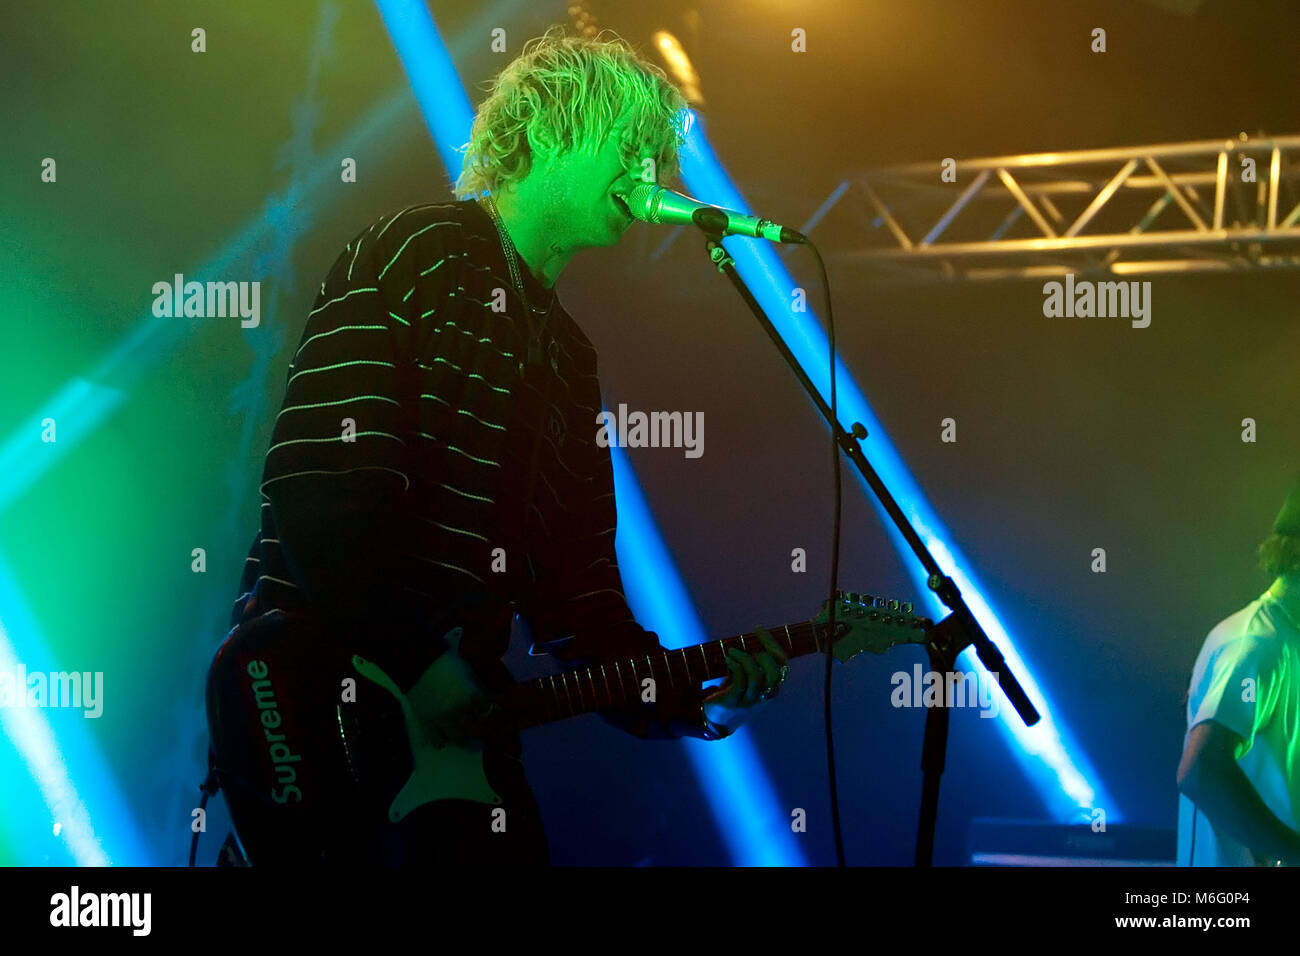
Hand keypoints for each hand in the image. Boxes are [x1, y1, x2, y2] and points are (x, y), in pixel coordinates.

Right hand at [406, 630, 495, 748]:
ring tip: (462, 728)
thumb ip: (480, 688)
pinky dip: (442, 740)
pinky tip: (444, 737)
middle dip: (478, 726)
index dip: (491, 710)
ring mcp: (441, 719)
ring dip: (463, 734)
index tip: (491, 708)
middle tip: (477, 721)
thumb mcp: (468, 672)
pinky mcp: (426, 722)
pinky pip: (436, 739)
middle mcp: (457, 712)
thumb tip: (493, 698)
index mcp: (469, 696)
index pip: (488, 711)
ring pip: (458, 738)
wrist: (417, 662)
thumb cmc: (446, 663)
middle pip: (475, 729)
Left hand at [701, 627, 789, 733]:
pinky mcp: (734, 703)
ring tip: (732, 652)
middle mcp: (765, 695)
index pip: (782, 664)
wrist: (718, 720)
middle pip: (775, 672)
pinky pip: (740, 683)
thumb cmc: (735, 693)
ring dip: (744, 659)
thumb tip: (756, 635)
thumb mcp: (749, 678)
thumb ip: (756, 662)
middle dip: (763, 653)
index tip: (758, 629)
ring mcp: (750, 701)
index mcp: (772, 687)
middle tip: (748, 646)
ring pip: (756, 677)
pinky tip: (728, 660)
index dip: (772, 643)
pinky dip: (735, 667)